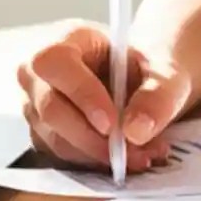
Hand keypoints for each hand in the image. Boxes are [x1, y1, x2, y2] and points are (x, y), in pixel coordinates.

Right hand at [17, 19, 192, 171]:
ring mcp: (35, 104)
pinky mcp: (41, 133)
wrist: (138, 84)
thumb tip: (136, 130)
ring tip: (142, 154)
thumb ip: (158, 95)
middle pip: (50, 108)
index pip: (56, 63)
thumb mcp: (165, 73)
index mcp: (66, 39)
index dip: (81, 94)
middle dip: (93, 138)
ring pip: (55, 138)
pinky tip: (125, 156)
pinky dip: (94, 161)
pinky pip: (61, 155)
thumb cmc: (145, 70)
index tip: (112, 124)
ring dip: (99, 154)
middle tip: (135, 152)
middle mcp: (40, 71)